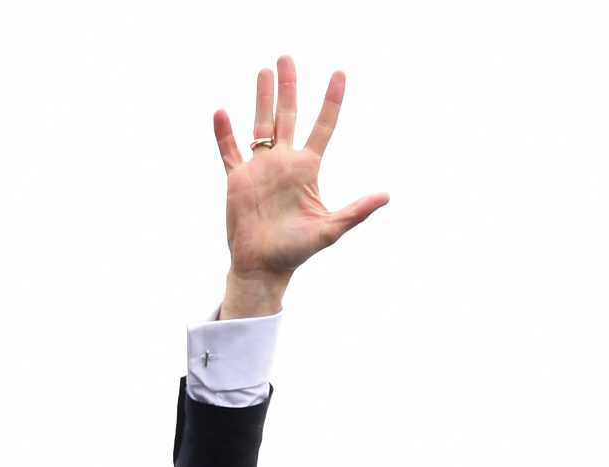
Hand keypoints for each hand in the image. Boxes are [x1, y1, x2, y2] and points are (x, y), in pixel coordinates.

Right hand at [214, 57, 388, 319]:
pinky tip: (222, 113)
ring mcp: (260, 169)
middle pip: (288, 116)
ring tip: (263, 71)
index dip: (332, 100)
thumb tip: (386, 196)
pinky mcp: (237, 179)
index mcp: (307, 169)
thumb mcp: (331, 229)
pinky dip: (224, 134)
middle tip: (287, 58)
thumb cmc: (297, 250)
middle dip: (288, 87)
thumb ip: (356, 211)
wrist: (263, 266)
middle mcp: (284, 163)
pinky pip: (229, 151)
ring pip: (260, 125)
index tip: (339, 74)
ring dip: (262, 98)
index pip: (323, 126)